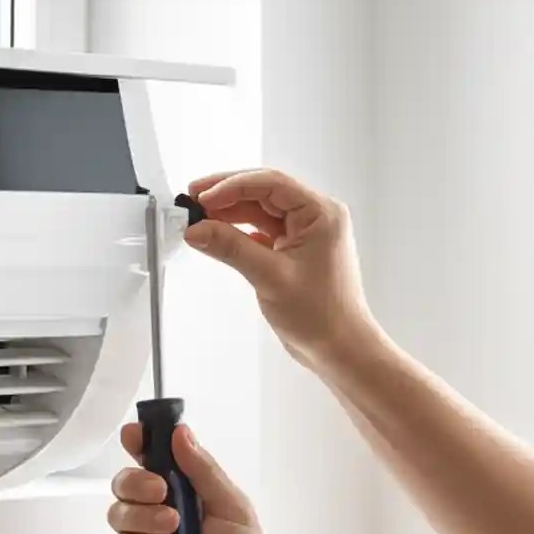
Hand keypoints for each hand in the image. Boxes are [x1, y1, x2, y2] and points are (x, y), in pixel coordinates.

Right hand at [108, 422, 265, 533]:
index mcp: (180, 486)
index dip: (136, 440)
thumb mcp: (232, 505)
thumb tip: (180, 432)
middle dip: (137, 483)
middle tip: (162, 492)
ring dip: (144, 520)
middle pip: (122, 482)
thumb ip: (204, 469)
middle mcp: (156, 507)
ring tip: (174, 532)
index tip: (134, 435)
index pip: (148, 454)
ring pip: (117, 514)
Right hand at [184, 168, 380, 367]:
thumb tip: (196, 230)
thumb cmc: (322, 316)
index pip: (270, 184)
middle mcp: (314, 216)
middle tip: (193, 199)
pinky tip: (215, 234)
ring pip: (258, 211)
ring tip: (197, 217)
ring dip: (228, 213)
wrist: (340, 349)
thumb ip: (231, 248)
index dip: (232, 185)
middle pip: (262, 192)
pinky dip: (236, 231)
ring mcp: (303, 233)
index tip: (203, 197)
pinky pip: (259, 230)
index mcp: (321, 213)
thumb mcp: (270, 277)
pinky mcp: (292, 249)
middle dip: (226, 194)